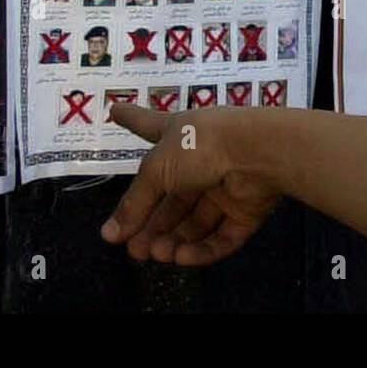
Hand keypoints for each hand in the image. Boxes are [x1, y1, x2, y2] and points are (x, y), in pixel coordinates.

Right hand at [100, 104, 282, 265]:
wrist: (256, 152)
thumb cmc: (199, 146)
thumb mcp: (156, 170)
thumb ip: (134, 204)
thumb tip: (110, 233)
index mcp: (177, 135)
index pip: (147, 127)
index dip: (131, 119)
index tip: (115, 110)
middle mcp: (200, 160)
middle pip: (171, 197)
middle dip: (152, 223)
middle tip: (133, 249)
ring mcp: (224, 186)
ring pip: (195, 221)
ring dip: (173, 239)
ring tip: (156, 254)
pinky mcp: (246, 211)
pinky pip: (221, 236)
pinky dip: (201, 249)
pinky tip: (181, 257)